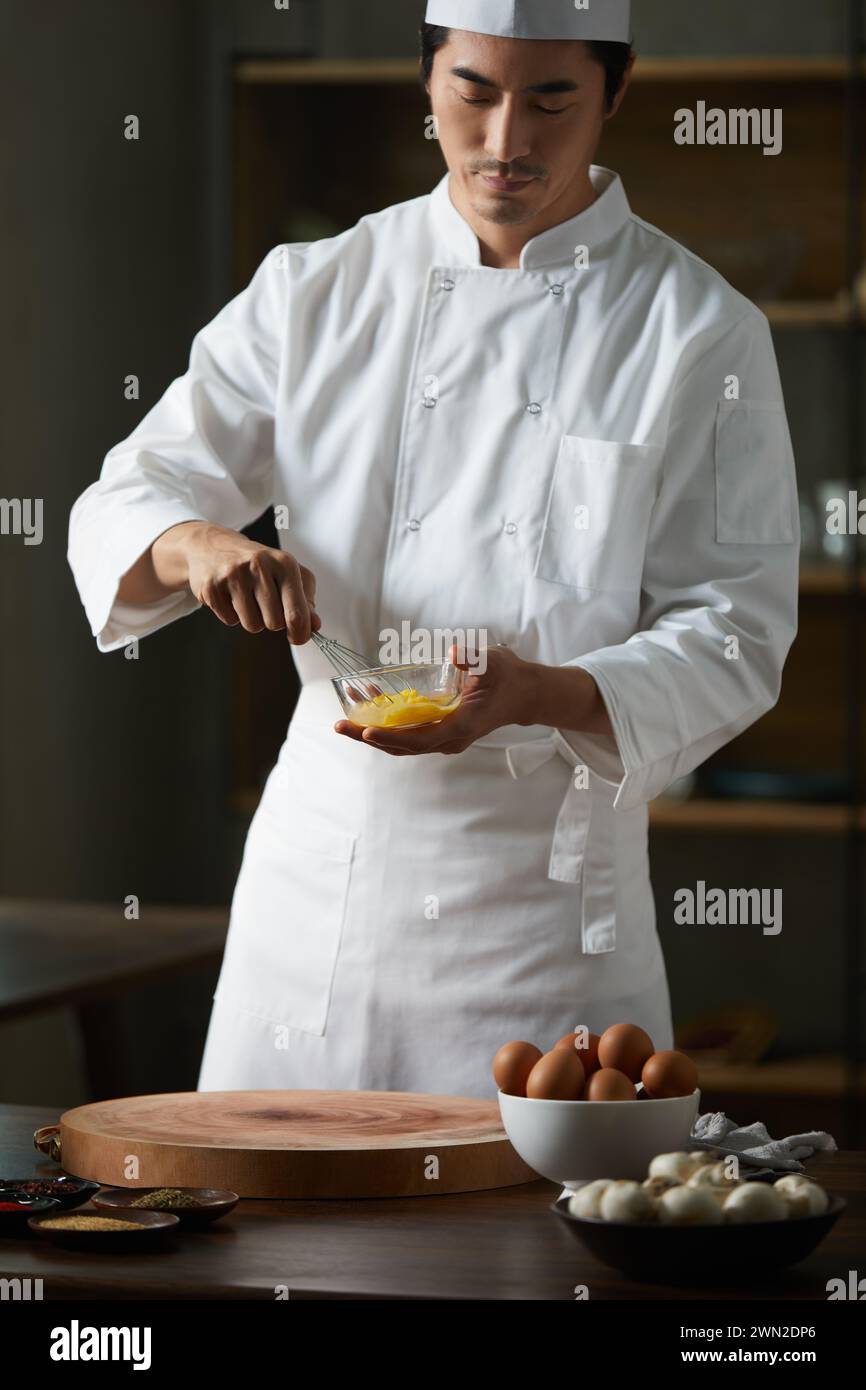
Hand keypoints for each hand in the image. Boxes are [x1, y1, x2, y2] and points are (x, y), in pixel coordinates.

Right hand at [152, 521, 319, 642]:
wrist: (212, 546)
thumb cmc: (257, 564)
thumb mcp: (287, 573)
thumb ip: (305, 600)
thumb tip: (314, 625)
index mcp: (284, 563)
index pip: (296, 612)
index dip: (300, 632)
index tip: (298, 636)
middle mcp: (259, 565)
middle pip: (275, 623)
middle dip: (272, 620)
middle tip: (265, 603)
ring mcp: (233, 575)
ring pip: (252, 625)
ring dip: (252, 619)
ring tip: (247, 597)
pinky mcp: (211, 587)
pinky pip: (230, 621)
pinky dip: (232, 614)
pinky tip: (229, 595)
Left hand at [334, 643, 533, 756]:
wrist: (522, 694)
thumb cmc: (507, 676)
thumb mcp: (492, 662)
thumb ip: (473, 658)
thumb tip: (454, 654)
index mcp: (460, 726)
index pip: (420, 739)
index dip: (391, 736)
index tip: (367, 730)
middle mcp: (448, 739)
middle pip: (402, 746)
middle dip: (368, 736)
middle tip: (339, 725)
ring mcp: (443, 737)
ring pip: (401, 742)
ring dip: (372, 730)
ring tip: (344, 715)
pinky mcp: (438, 730)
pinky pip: (407, 732)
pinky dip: (386, 722)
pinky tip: (369, 701)